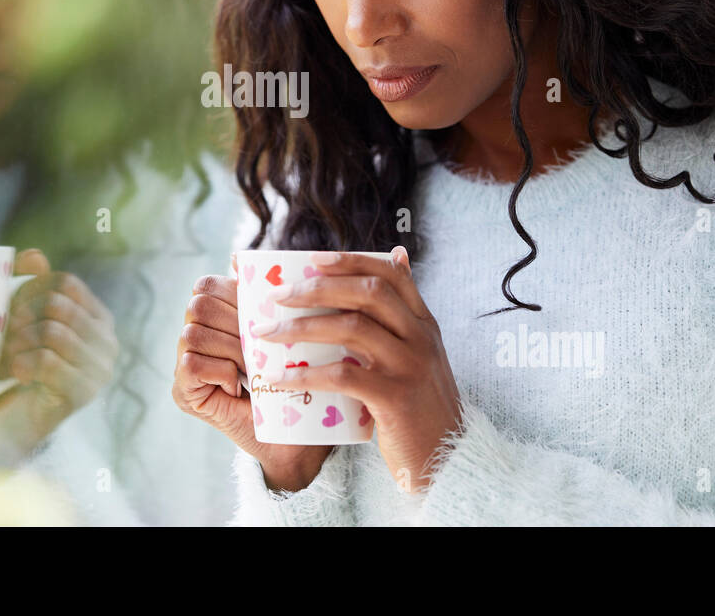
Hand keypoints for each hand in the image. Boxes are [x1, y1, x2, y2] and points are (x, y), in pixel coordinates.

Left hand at [0, 249, 118, 454]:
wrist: (11, 424)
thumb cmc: (18, 365)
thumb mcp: (22, 318)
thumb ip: (28, 283)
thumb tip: (35, 255)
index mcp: (98, 317)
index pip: (65, 282)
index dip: (31, 289)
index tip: (12, 310)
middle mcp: (108, 341)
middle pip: (56, 305)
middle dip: (21, 317)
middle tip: (5, 337)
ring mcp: (100, 369)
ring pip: (52, 331)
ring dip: (18, 343)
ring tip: (7, 358)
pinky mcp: (82, 394)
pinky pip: (47, 361)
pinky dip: (22, 364)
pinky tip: (17, 375)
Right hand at [172, 256, 330, 491]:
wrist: (294, 432)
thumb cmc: (291, 373)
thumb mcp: (279, 327)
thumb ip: (261, 294)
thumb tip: (237, 256)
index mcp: (213, 314)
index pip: (205, 284)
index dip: (231, 296)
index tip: (259, 316)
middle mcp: (192, 334)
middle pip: (198, 305)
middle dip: (234, 324)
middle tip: (259, 347)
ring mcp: (183, 363)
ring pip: (194, 333)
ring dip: (231, 349)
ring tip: (252, 367)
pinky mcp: (182, 391)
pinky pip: (193, 363)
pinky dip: (221, 371)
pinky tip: (238, 385)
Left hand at [252, 247, 461, 491]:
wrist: (447, 458)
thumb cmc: (420, 405)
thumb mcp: (420, 354)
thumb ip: (402, 316)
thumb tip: (396, 256)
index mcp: (424, 323)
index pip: (391, 275)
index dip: (352, 261)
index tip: (313, 258)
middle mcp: (421, 338)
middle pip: (369, 293)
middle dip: (318, 287)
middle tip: (278, 295)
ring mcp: (410, 367)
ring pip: (352, 328)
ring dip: (302, 326)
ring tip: (267, 332)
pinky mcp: (396, 399)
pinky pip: (343, 376)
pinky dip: (306, 375)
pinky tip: (279, 379)